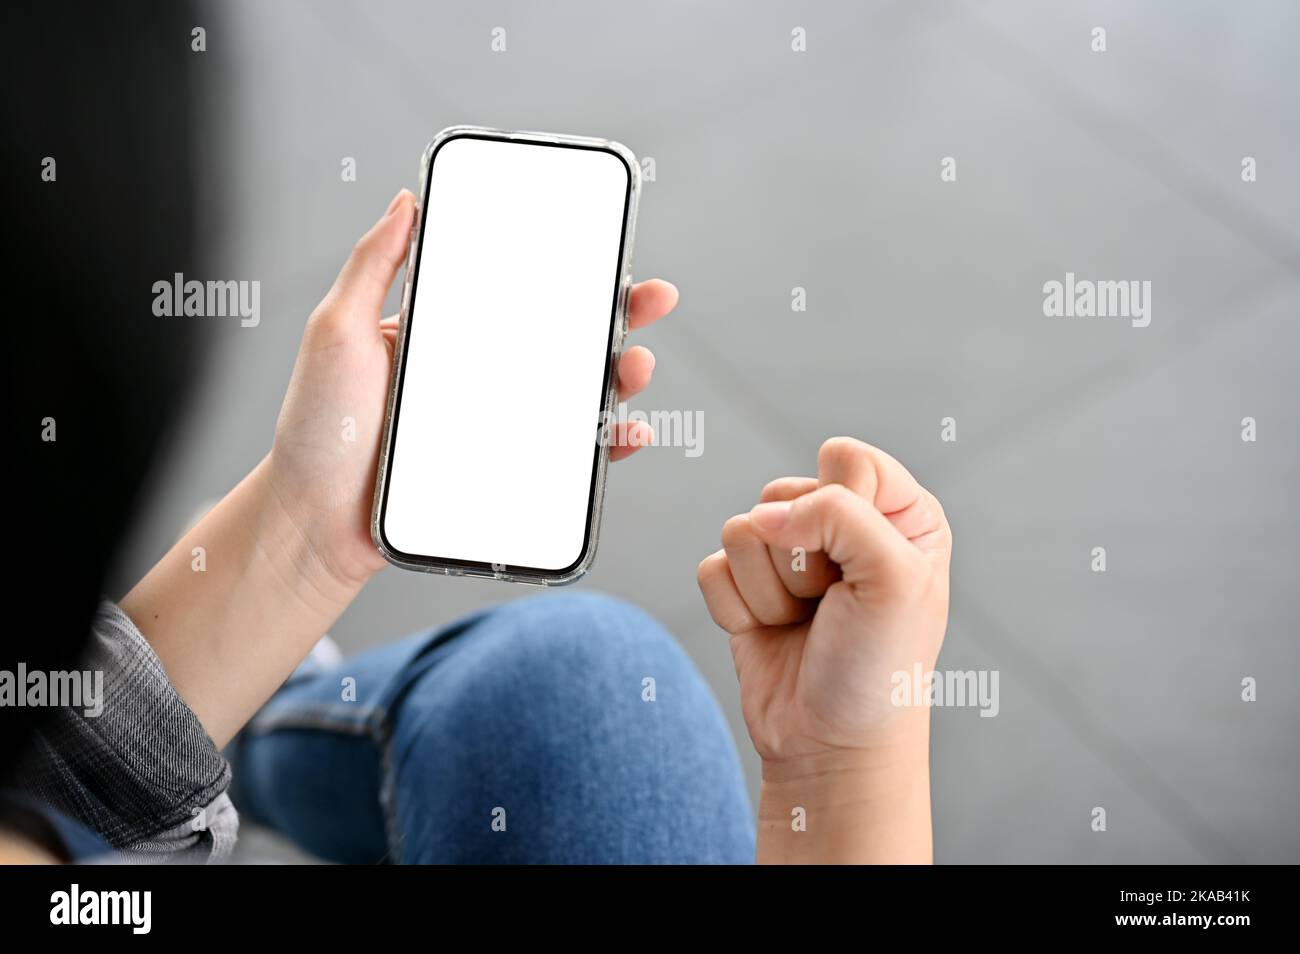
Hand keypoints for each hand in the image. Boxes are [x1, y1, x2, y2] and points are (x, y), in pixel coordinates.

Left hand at [268, 189, 678, 589]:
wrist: (313, 521)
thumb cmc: (316, 428)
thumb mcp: (335, 330)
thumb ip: (372, 265)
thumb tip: (407, 201)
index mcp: (450, 333)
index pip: (521, 290)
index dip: (570, 269)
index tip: (610, 249)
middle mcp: (482, 375)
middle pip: (567, 338)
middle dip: (621, 316)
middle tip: (652, 300)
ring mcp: (498, 424)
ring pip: (579, 395)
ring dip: (622, 377)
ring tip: (635, 368)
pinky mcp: (507, 472)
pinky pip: (570, 458)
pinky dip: (607, 446)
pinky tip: (627, 434)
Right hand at [697, 438, 950, 861]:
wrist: (831, 746)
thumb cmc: (878, 670)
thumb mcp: (894, 579)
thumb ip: (840, 515)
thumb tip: (766, 514)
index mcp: (899, 515)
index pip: (847, 458)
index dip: (840, 505)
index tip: (859, 563)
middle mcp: (844, 528)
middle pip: (784, 491)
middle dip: (801, 557)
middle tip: (832, 604)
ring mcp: (791, 558)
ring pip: (742, 529)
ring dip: (770, 590)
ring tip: (805, 624)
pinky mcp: (745, 588)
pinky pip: (713, 568)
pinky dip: (738, 609)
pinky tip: (772, 634)